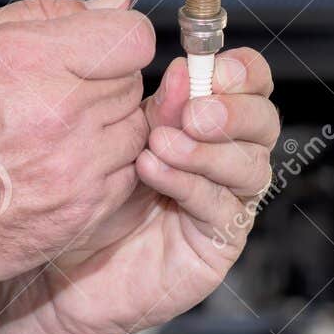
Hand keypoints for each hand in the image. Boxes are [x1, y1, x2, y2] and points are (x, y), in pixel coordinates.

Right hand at [0, 0, 153, 299]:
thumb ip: (45, 15)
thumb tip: (113, 4)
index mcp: (30, 62)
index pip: (132, 37)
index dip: (117, 37)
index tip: (99, 47)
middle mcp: (61, 116)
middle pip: (132, 82)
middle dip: (104, 80)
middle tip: (57, 93)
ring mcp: (76, 170)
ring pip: (135, 130)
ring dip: (107, 125)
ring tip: (55, 130)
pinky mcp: (81, 213)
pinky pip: (125, 176)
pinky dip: (102, 168)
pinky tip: (59, 165)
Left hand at [26, 39, 279, 333]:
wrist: (68, 265)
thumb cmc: (95, 194)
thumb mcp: (122, 136)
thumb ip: (156, 105)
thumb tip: (183, 69)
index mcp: (212, 121)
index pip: (250, 85)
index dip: (244, 72)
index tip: (215, 68)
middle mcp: (229, 158)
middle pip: (264, 123)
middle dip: (233, 112)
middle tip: (193, 114)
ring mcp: (229, 201)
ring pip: (250, 167)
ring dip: (206, 151)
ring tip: (160, 144)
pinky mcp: (220, 243)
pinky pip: (221, 208)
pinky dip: (189, 185)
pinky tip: (154, 171)